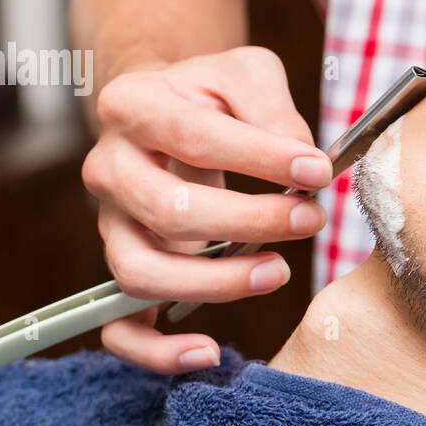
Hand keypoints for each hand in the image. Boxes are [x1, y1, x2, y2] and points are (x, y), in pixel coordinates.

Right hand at [81, 46, 330, 373]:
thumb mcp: (246, 74)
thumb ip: (273, 107)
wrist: (165, 109)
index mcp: (132, 105)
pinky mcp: (124, 268)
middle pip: (168, 212)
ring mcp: (110, 225)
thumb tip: (302, 161)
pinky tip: (208, 351)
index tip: (318, 170)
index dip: (260, 158)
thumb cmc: (211, 94)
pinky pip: (120, 328)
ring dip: (216, 282)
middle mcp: (108, 168)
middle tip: (310, 217)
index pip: (194, 138)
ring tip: (278, 271)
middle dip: (249, 223)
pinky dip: (157, 352)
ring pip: (142, 272)